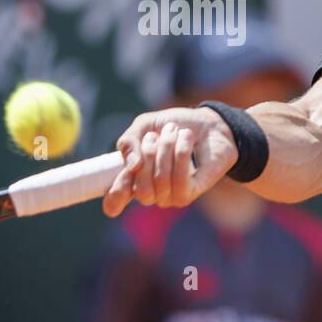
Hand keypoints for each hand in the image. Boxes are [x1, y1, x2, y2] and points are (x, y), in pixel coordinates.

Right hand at [102, 107, 238, 216]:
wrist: (208, 122)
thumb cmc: (175, 126)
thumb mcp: (145, 125)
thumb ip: (129, 141)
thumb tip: (131, 166)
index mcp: (134, 177)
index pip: (116, 199)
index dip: (113, 199)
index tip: (115, 199)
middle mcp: (150, 191)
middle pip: (140, 189)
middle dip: (148, 155)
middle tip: (156, 134)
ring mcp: (169, 196)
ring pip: (160, 180)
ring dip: (167, 148)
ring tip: (175, 131)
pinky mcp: (189, 194)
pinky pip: (179, 180)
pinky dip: (181, 154)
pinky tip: (186, 139)